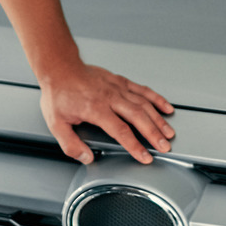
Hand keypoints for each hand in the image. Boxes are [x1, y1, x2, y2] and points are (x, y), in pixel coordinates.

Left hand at [40, 61, 175, 164]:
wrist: (60, 68)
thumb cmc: (59, 94)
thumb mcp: (56, 123)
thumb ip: (71, 144)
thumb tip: (86, 157)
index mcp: (96, 109)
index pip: (120, 130)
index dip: (134, 146)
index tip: (145, 157)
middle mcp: (110, 97)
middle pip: (138, 117)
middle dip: (153, 134)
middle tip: (164, 147)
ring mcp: (117, 88)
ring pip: (144, 104)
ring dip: (158, 119)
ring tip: (169, 133)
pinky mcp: (121, 81)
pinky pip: (142, 90)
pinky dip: (157, 99)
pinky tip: (166, 107)